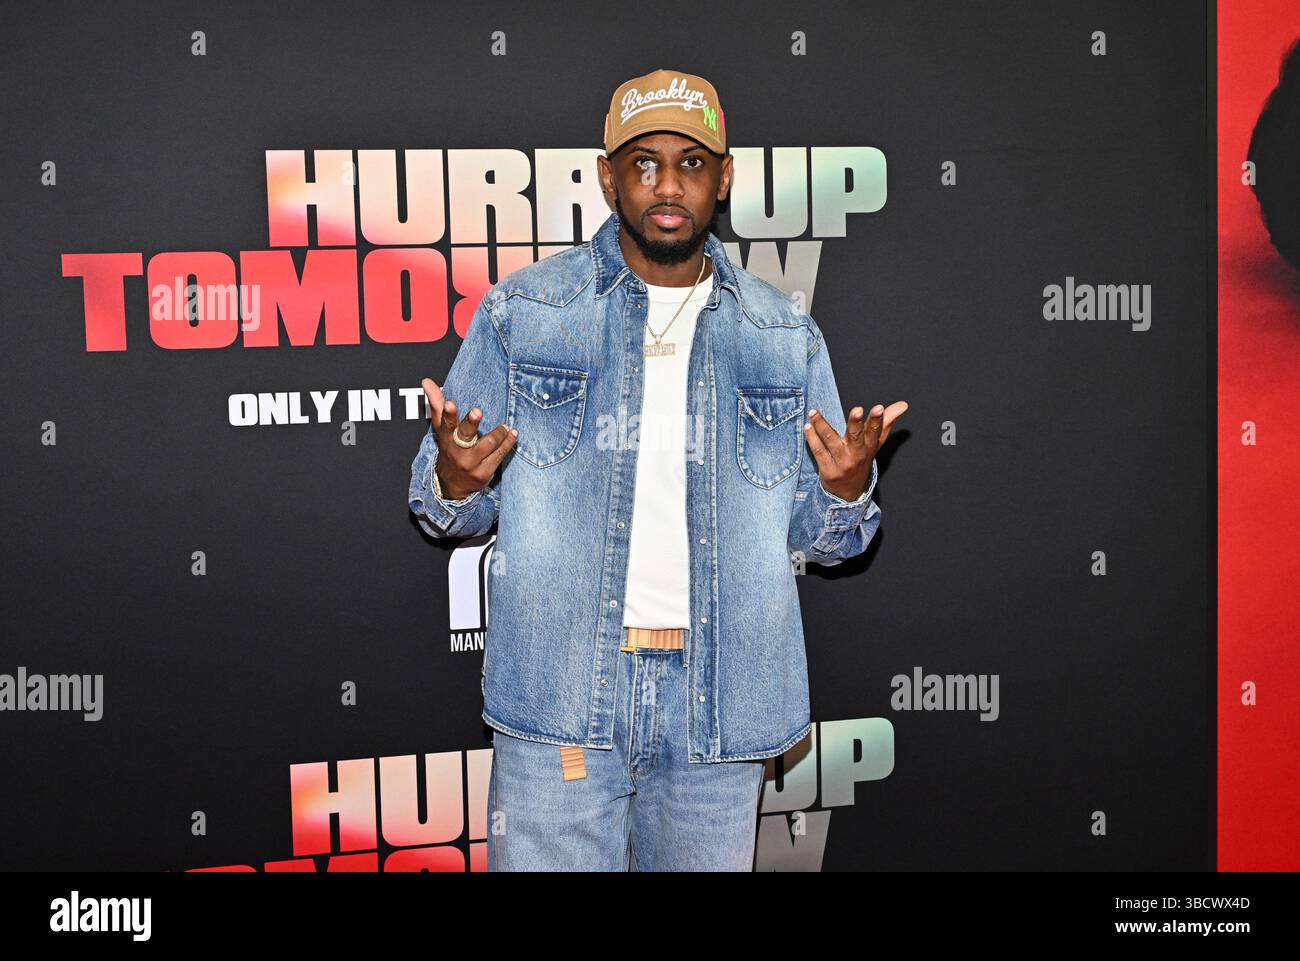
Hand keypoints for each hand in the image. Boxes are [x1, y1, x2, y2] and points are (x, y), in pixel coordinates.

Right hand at [421, 377, 517, 500]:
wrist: (452, 485)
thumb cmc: (450, 449)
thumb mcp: (442, 429)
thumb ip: (437, 404)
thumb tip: (427, 381)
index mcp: (447, 437)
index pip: (446, 424)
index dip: (448, 414)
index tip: (450, 403)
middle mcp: (457, 451)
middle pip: (465, 434)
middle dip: (471, 422)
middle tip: (477, 411)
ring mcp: (470, 463)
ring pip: (488, 444)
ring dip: (500, 433)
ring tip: (506, 427)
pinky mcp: (483, 473)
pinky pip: (499, 455)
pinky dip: (508, 443)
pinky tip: (512, 435)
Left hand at [804, 401, 907, 500]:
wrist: (848, 493)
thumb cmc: (861, 461)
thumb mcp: (875, 444)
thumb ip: (886, 423)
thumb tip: (903, 405)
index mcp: (870, 447)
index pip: (875, 432)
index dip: (877, 420)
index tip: (879, 408)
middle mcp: (856, 455)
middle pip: (856, 437)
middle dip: (856, 424)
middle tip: (857, 410)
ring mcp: (841, 463)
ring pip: (831, 441)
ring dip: (822, 425)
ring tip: (813, 412)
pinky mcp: (827, 470)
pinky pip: (818, 451)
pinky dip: (812, 438)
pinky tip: (808, 426)